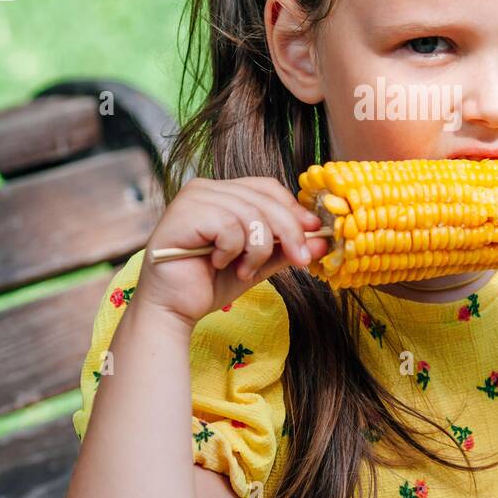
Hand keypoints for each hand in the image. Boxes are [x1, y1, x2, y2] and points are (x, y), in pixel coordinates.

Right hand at [133, 176, 329, 327]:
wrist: (173, 310)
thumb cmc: (209, 284)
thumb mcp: (258, 263)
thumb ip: (286, 249)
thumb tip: (324, 240)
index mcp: (222, 193)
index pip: (268, 187)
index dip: (294, 210)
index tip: (314, 235)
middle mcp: (206, 188)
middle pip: (265, 199)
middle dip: (290, 232)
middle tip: (300, 260)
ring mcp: (193, 198)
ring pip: (251, 214)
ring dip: (257, 249)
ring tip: (244, 269)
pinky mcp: (184, 214)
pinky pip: (229, 226)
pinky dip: (232, 250)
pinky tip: (217, 263)